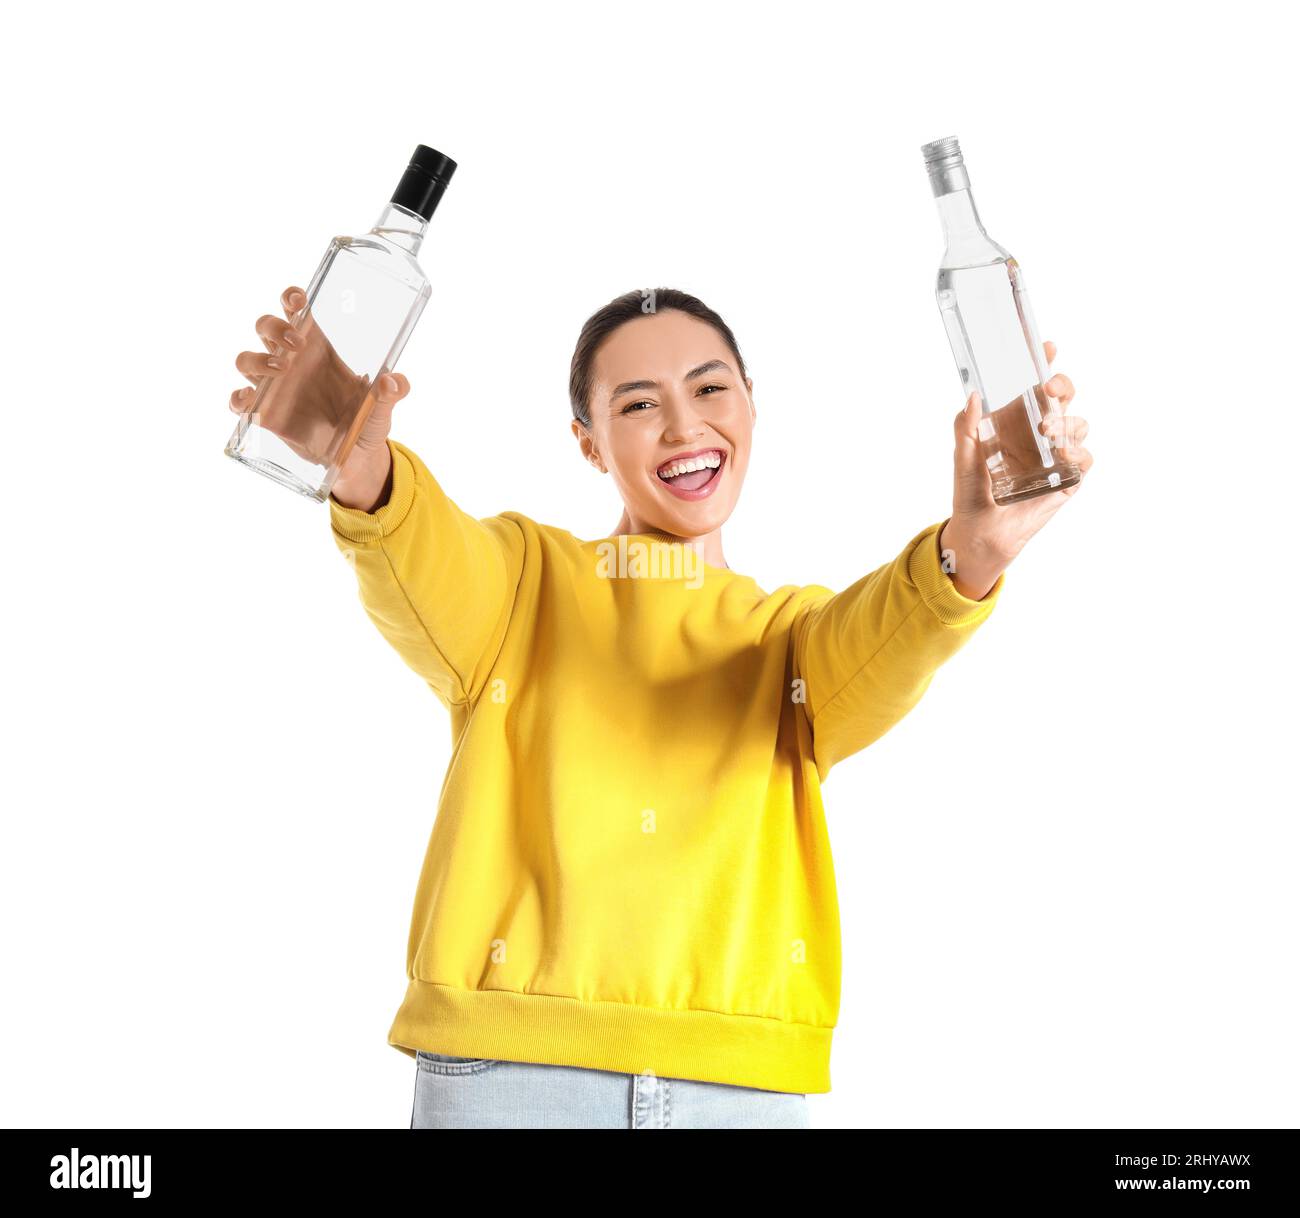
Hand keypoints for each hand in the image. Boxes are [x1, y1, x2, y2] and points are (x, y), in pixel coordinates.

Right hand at [228, 283, 410, 486]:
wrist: (356, 459)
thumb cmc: (366, 422)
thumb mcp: (383, 407)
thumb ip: (393, 393)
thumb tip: (395, 382)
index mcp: (318, 349)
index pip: (295, 310)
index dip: (291, 299)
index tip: (299, 301)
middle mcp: (291, 362)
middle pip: (264, 327)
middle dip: (274, 327)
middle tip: (297, 345)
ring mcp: (275, 387)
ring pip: (245, 359)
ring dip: (257, 359)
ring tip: (283, 370)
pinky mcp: (265, 414)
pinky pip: (238, 401)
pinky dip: (238, 398)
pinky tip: (251, 400)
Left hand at [938, 339, 1091, 597]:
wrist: (980, 531)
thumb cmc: (971, 492)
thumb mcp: (962, 456)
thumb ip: (965, 426)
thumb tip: (973, 395)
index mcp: (1016, 421)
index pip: (1036, 386)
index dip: (1045, 363)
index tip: (1047, 346)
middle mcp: (1040, 433)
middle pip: (1065, 398)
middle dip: (1063, 386)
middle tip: (1049, 389)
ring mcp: (1056, 454)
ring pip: (1080, 424)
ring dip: (1068, 421)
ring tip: (1047, 432)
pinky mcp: (1067, 479)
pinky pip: (1085, 458)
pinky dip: (1078, 451)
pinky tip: (1062, 452)